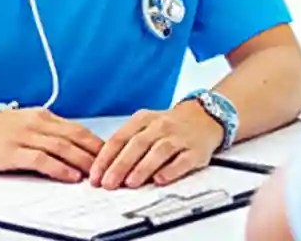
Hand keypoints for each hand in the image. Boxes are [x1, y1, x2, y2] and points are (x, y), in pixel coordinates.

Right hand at [0, 106, 103, 181]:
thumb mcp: (15, 126)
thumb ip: (38, 134)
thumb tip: (61, 150)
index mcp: (38, 116)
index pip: (77, 129)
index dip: (97, 144)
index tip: (112, 157)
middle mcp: (35, 122)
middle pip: (77, 137)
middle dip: (98, 155)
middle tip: (114, 169)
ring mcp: (22, 135)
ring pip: (64, 147)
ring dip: (84, 163)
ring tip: (98, 177)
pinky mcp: (10, 150)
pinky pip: (41, 159)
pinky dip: (59, 168)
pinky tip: (70, 177)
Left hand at [89, 103, 223, 189]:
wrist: (205, 117)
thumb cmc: (169, 126)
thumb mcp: (145, 126)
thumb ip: (127, 144)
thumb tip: (105, 169)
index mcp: (143, 119)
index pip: (120, 138)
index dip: (105, 158)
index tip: (95, 176)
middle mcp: (160, 126)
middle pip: (137, 144)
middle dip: (120, 165)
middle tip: (108, 183)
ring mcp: (179, 137)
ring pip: (159, 151)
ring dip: (143, 167)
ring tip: (130, 183)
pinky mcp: (196, 150)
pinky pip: (183, 160)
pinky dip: (171, 170)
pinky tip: (160, 180)